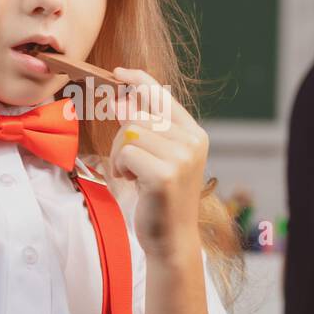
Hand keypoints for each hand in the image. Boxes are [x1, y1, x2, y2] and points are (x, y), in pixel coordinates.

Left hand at [107, 67, 208, 263]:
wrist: (172, 240)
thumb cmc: (161, 199)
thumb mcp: (159, 158)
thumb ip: (147, 128)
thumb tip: (121, 98)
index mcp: (195, 134)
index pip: (162, 95)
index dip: (138, 80)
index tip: (118, 73)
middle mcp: (192, 142)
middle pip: (138, 115)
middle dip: (121, 137)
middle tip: (126, 164)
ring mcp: (181, 157)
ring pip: (130, 132)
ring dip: (119, 155)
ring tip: (132, 175)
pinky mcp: (165, 174)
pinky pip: (126, 152)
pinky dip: (120, 167)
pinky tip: (133, 182)